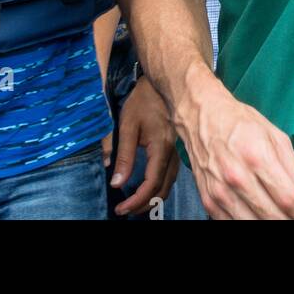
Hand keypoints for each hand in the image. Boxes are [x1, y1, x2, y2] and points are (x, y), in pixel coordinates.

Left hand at [110, 77, 179, 216]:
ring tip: (135, 204)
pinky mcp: (176, 147)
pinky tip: (149, 188)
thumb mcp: (127, 126)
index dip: (137, 201)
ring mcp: (177, 149)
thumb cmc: (143, 101)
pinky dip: (160, 186)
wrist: (162, 82)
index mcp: (161, 148)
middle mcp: (173, 152)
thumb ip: (124, 156)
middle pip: (163, 188)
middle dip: (145, 204)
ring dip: (154, 198)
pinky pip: (171, 174)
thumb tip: (117, 183)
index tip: (120, 209)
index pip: (151, 184)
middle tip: (125, 210)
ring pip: (169, 183)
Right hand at [178, 76, 293, 220]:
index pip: (287, 197)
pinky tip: (261, 219)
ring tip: (285, 220)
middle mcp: (237, 177)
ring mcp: (221, 191)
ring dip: (272, 225)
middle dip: (292, 222)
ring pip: (252, 223)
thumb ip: (293, 168)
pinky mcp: (209, 200)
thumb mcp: (275, 135)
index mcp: (257, 157)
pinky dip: (249, 225)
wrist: (202, 117)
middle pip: (271, 214)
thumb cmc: (240, 123)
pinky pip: (231, 223)